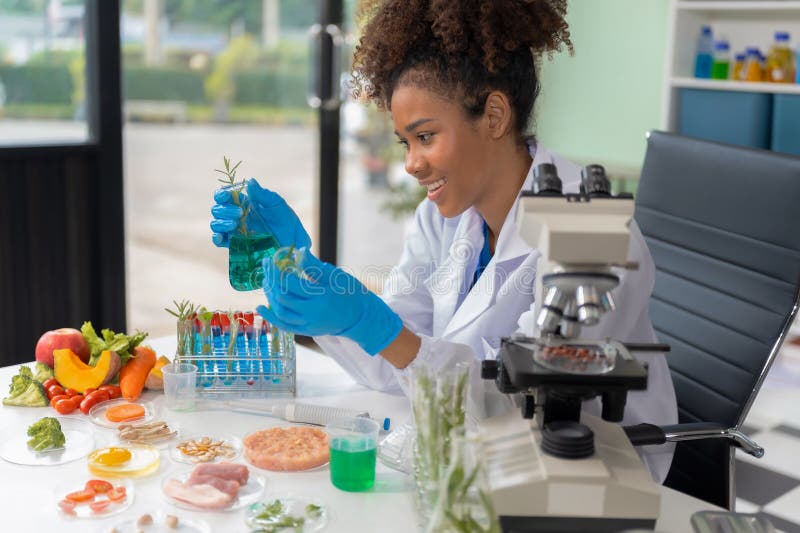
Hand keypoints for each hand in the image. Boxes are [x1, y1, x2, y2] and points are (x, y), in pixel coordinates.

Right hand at [210, 178, 311, 248]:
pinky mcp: (236, 244)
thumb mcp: (276, 204)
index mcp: (243, 203)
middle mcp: (236, 215)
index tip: (225, 196)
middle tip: (240, 213)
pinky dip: (216, 238)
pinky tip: (220, 237)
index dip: (221, 195)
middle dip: (225, 210)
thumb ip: (263, 194)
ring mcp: (235, 230)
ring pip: (216, 224)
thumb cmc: (285, 219)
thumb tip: (250, 182)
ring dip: (221, 223)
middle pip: (218, 210)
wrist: (292, 240)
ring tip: (234, 224)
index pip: (225, 196)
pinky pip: (220, 241)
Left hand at [256, 249, 402, 355]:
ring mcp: (308, 324)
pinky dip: (271, 317)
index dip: (278, 270)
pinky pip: (284, 326)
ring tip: (266, 280)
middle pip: (282, 297)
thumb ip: (314, 266)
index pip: (291, 283)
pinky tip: (262, 307)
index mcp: (321, 297)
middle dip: (271, 279)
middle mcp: (312, 313)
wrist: (361, 318)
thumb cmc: (351, 293)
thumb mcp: (336, 276)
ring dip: (270, 295)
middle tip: (266, 265)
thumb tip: (298, 251)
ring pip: (281, 311)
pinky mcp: (307, 330)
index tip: (273, 259)